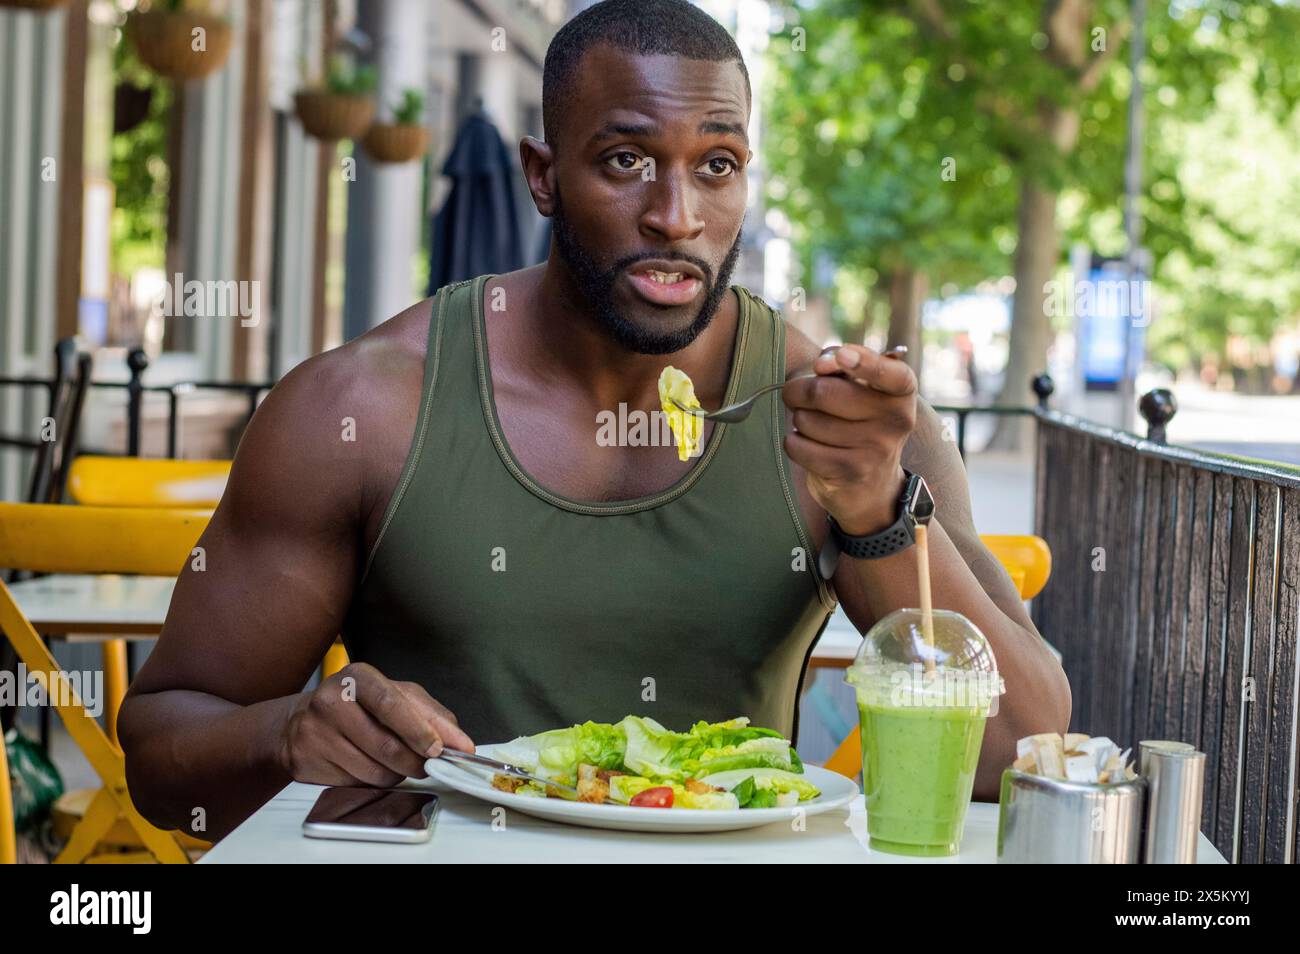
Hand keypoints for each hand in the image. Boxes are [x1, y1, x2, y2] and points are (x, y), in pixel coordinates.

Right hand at [278, 662, 473, 786]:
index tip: (437, 750)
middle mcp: (330, 700)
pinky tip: (369, 767)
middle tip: (428, 765)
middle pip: (384, 744)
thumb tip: (462, 744)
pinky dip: (373, 782)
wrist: (303, 720)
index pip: (390, 704)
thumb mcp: (398, 697)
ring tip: (396, 762)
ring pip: (373, 771)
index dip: (417, 730)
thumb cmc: (361, 706)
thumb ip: (433, 717)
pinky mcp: (306, 761)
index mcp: (358, 677)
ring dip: (396, 774)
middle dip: (415, 761)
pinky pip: (354, 784)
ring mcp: (314, 732)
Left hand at [782, 344, 917, 534]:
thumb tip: (823, 365)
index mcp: (901, 392)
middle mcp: (894, 421)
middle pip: (822, 392)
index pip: (890, 374)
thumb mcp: (864, 391)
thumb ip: (844, 368)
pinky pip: (798, 446)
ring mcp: (874, 449)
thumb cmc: (859, 422)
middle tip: (796, 394)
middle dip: (797, 390)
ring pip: (806, 420)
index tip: (843, 354)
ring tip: (814, 427)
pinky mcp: (849, 472)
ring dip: (799, 420)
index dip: (864, 362)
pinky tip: (809, 446)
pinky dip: (794, 443)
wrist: (873, 485)